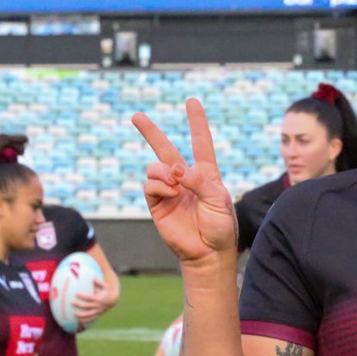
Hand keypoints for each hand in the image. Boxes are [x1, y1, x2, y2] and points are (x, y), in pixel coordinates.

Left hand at [73, 278, 114, 326]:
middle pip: (87, 306)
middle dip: (79, 305)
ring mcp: (98, 311)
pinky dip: (86, 320)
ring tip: (74, 314)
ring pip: (89, 314)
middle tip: (72, 303)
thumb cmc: (107, 291)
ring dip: (81, 315)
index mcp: (99, 298)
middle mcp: (98, 306)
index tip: (76, 294)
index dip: (83, 296)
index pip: (89, 298)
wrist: (113, 300)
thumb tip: (93, 277)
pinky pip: (91, 319)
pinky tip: (79, 321)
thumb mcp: (106, 285)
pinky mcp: (98, 314)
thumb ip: (99, 282)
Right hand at [132, 99, 237, 264]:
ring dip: (163, 172)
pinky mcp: (157, 204)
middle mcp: (185, 179)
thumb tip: (176, 169)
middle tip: (136, 116)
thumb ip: (199, 181)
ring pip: (154, 167)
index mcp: (205, 174)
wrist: (208, 253)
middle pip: (165, 149)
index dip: (197, 122)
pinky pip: (150, 186)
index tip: (192, 102)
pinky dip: (159, 187)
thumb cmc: (220, 227)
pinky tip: (171, 194)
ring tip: (175, 185)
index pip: (201, 143)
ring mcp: (169, 191)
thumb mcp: (218, 200)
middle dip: (150, 132)